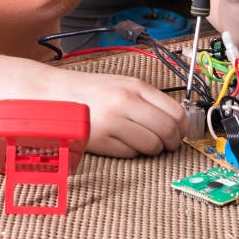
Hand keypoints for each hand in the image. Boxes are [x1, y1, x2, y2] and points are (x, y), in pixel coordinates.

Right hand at [54, 69, 186, 157]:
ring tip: (141, 142)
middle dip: (171, 142)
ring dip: (152, 149)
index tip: (180, 133)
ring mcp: (113, 122)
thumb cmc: (90, 91)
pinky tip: (121, 142)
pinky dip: (131, 152)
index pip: (175, 112)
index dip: (182, 128)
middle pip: (167, 131)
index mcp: (134, 86)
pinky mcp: (101, 140)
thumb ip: (148, 99)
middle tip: (166, 144)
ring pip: (152, 145)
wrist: (55, 94)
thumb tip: (176, 121)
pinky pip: (130, 154)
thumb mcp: (122, 84)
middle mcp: (125, 102)